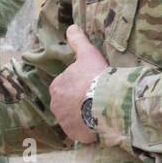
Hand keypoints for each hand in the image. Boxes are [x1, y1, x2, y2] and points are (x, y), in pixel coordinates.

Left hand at [49, 24, 107, 144]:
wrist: (105, 100)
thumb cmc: (95, 75)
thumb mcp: (87, 54)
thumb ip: (78, 41)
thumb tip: (71, 27)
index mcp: (56, 87)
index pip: (66, 87)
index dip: (79, 87)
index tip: (91, 86)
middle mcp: (56, 106)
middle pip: (68, 105)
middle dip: (79, 103)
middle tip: (96, 100)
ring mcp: (64, 122)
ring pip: (74, 119)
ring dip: (84, 117)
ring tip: (99, 113)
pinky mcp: (74, 135)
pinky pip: (81, 133)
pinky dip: (88, 131)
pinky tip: (99, 124)